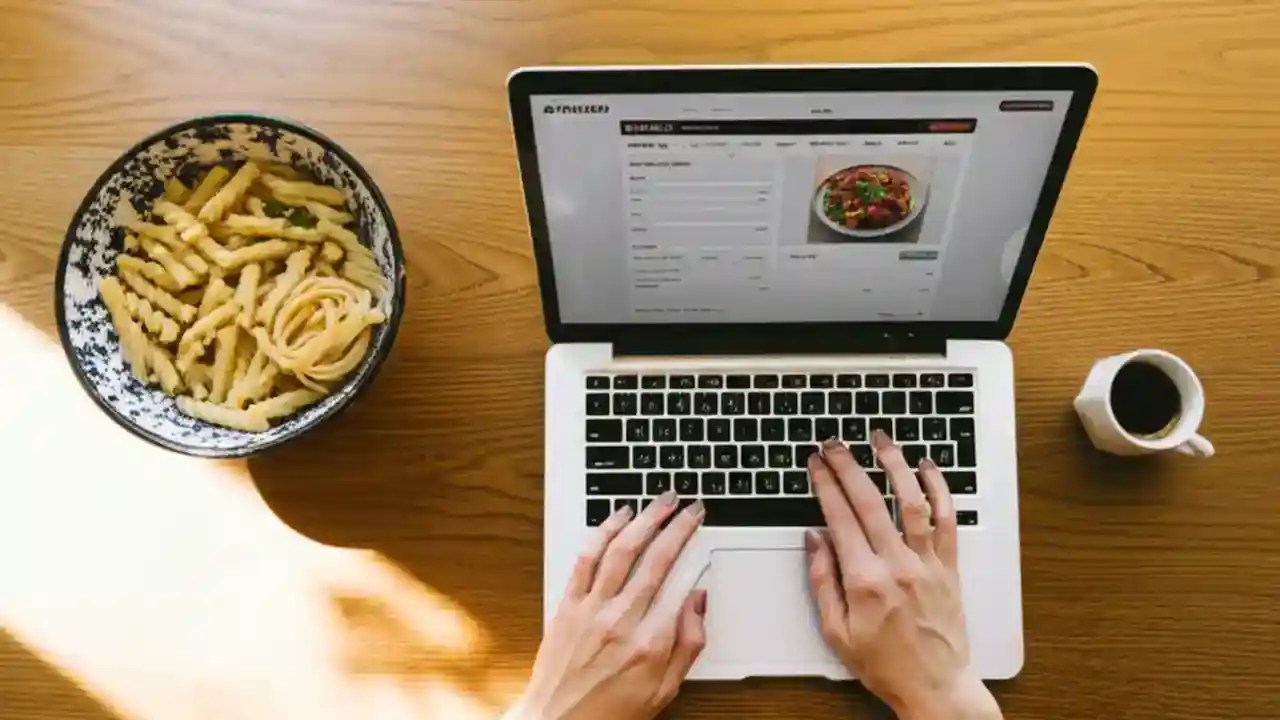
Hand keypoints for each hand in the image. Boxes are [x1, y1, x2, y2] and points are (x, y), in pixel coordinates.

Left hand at [506, 492, 706, 719]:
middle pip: (655, 559)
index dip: (694, 552)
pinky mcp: (567, 606)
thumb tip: (698, 603)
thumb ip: (688, 646)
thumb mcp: (665, 692)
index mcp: (650, 643)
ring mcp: (590, 610)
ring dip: (643, 520)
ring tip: (659, 501)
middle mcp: (620, 621)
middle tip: (690, 506)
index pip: (680, 584)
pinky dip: (602, 533)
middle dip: (677, 526)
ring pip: (620, 551)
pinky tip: (618, 518)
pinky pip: (585, 560)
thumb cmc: (611, 714)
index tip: (703, 532)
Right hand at [806, 432, 1001, 719]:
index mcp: (865, 581)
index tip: (815, 464)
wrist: (935, 687)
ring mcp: (927, 564)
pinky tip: (928, 468)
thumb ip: (823, 582)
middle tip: (835, 444)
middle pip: (870, 502)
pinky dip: (939, 490)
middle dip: (849, 467)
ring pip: (911, 502)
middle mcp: (897, 566)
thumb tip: (815, 540)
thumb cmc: (885, 665)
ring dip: (895, 466)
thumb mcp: (836, 632)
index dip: (825, 485)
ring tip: (881, 440)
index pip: (839, 518)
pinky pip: (947, 520)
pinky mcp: (949, 567)